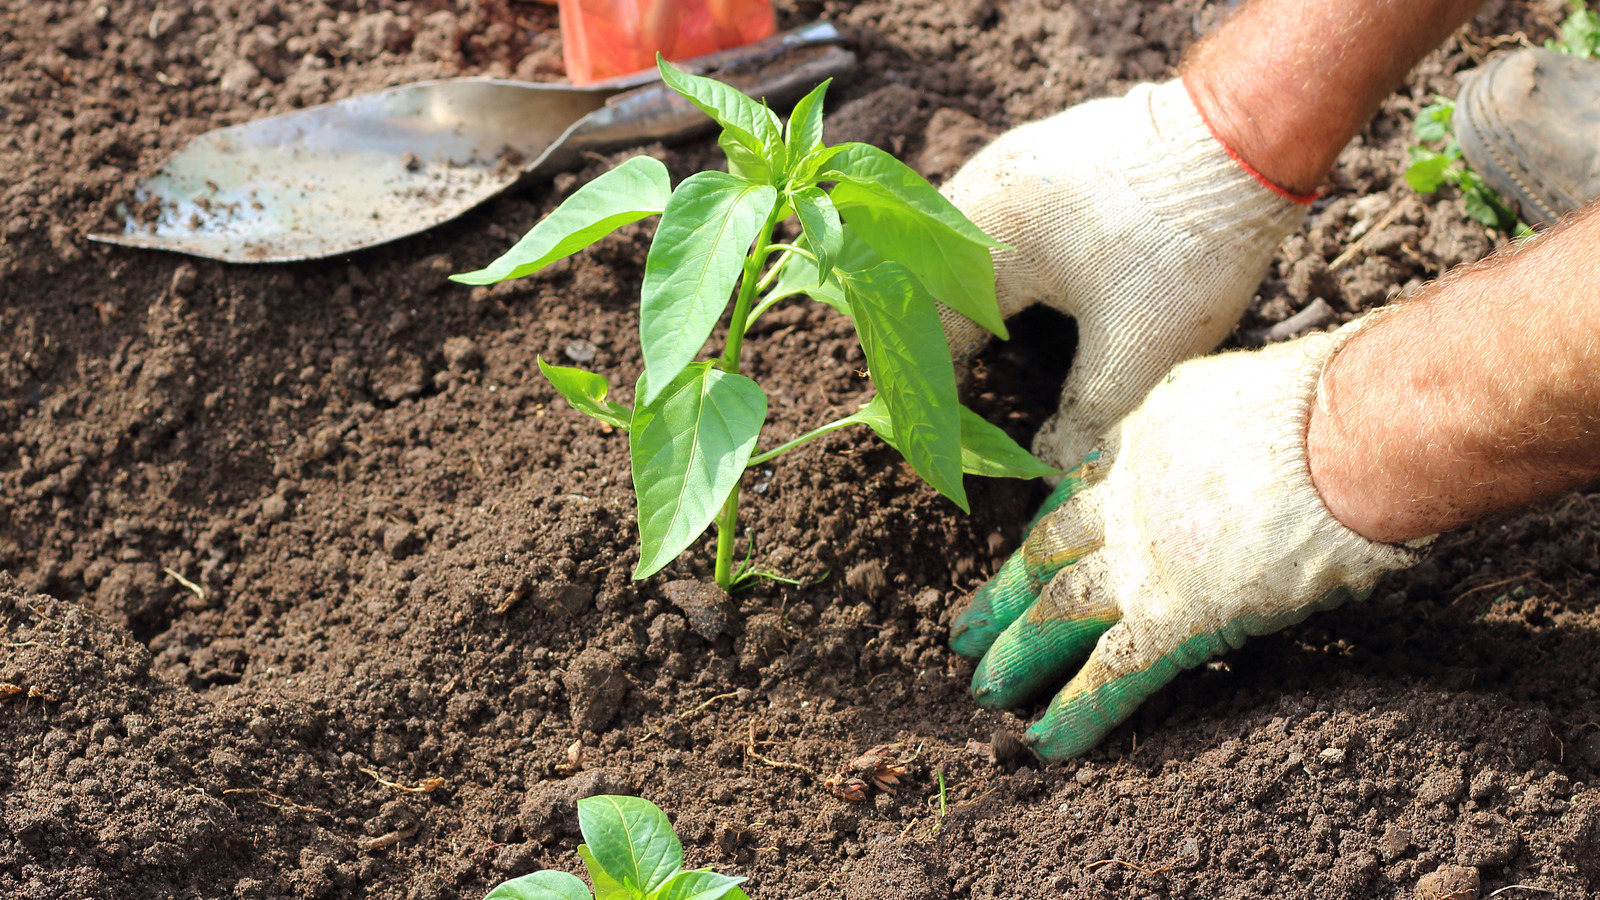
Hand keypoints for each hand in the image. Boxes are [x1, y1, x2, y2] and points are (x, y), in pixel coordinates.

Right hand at [939, 80, 1307, 469]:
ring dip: (955, 296)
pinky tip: (1008, 289)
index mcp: (986, 241)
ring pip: (953, 242)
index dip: (932, 385)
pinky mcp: (1046, 150)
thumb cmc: (1189, 247)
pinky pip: (989, 213)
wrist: (1248, 137)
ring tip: (966, 350)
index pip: (932, 327)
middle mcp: (981, 190)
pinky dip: (986, 260)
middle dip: (934, 340)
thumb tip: (1050, 465)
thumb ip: (1084, 417)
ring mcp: (1012, 161)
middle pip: (927, 279)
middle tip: (945, 394)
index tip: (937, 431)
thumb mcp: (1138, 354)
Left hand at [949, 325, 1429, 759]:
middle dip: (1007, 592)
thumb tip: (1266, 444)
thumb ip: (1235, 428)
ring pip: (1061, 610)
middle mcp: (1130, 497)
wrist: (1346, 432)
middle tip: (966, 628)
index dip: (1055, 525)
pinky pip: (1114, 671)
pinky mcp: (1174, 615)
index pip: (1085, 489)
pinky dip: (1077, 710)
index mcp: (1149, 439)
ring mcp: (1144, 558)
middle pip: (1051, 549)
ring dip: (1019, 653)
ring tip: (982, 691)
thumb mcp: (1253, 393)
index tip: (1032, 548)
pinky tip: (1043, 741)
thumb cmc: (1330, 404)